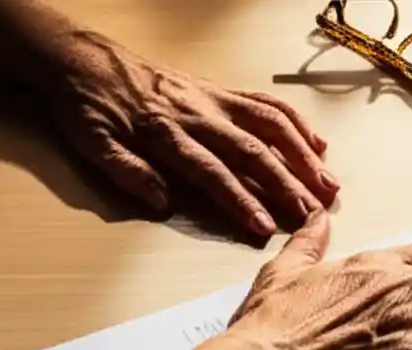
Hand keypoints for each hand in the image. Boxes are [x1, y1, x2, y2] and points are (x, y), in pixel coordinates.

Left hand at [46, 30, 337, 232]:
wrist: (83, 59)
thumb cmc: (87, 107)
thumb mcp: (90, 143)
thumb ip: (126, 172)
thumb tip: (160, 203)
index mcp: (165, 133)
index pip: (212, 172)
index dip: (241, 201)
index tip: (265, 228)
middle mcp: (198, 114)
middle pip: (251, 152)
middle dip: (287, 185)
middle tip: (312, 214)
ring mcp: (213, 98)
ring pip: (269, 125)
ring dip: (302, 156)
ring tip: (328, 185)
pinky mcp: (219, 89)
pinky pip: (264, 103)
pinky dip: (294, 123)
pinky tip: (315, 144)